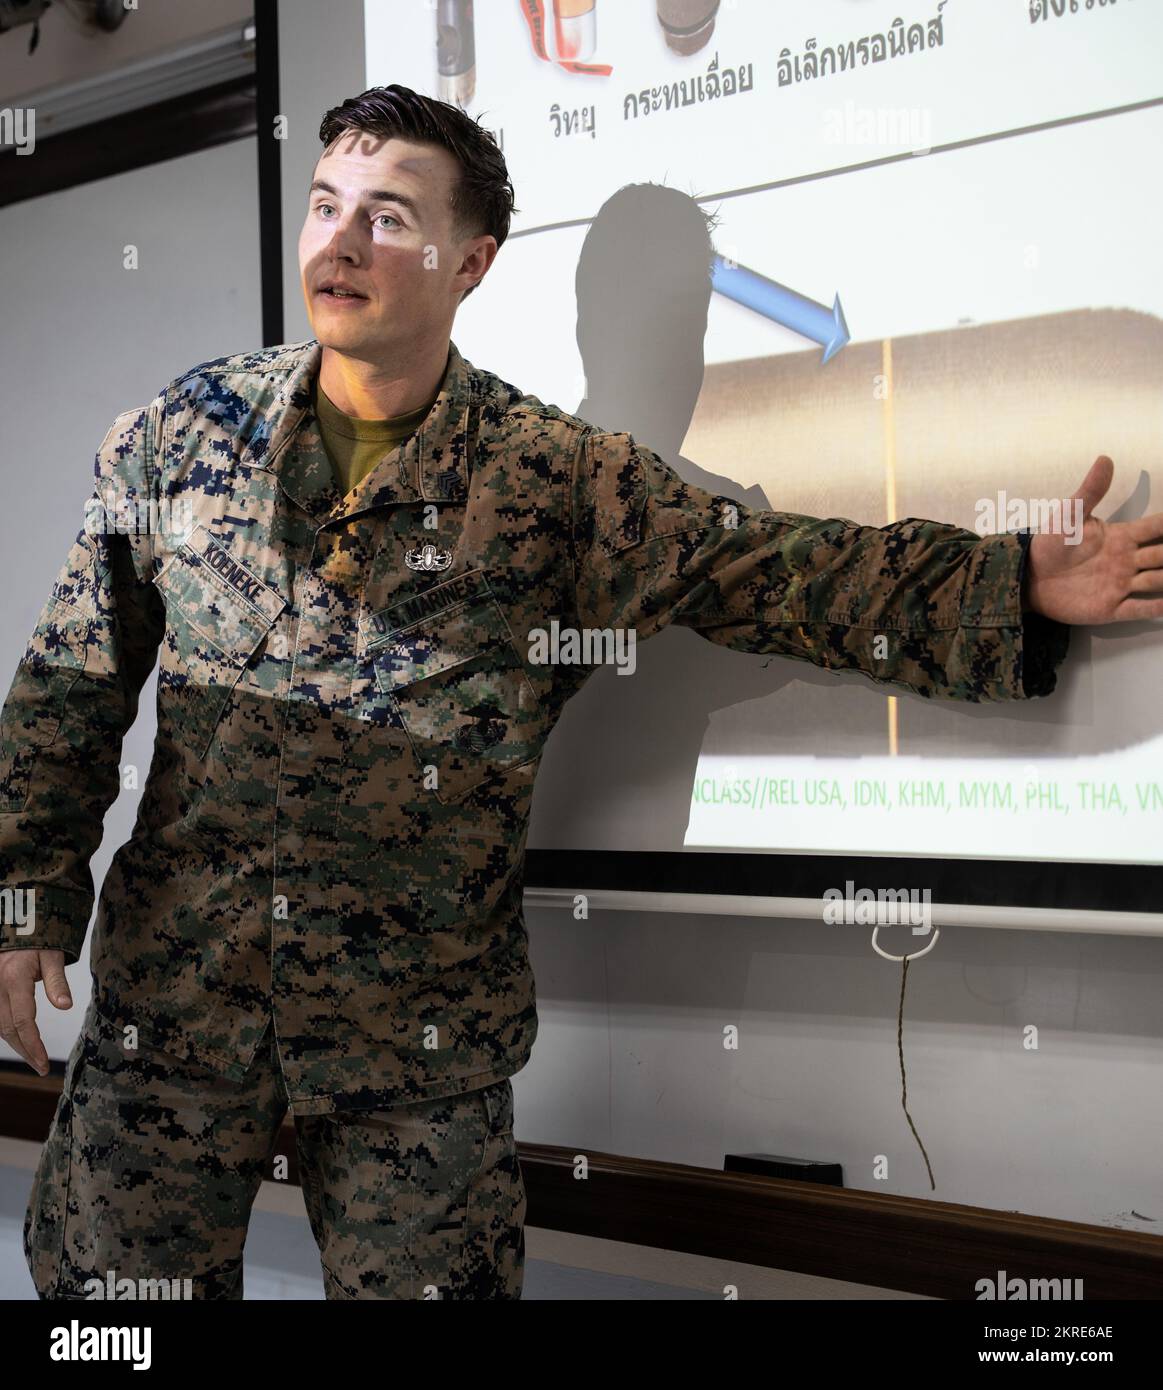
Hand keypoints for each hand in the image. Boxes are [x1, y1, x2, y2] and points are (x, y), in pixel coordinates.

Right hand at [0, 949, 70, 1075]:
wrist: (15, 923)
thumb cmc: (37, 939)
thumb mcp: (52, 955)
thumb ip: (57, 981)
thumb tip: (65, 1007)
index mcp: (15, 978)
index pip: (23, 1020)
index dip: (33, 1044)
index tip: (43, 1063)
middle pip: (8, 1028)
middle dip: (25, 1050)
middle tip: (41, 1067)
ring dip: (15, 1044)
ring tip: (33, 1057)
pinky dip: (6, 1031)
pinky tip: (18, 1041)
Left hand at [1025, 457, 1162, 623]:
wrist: (1027, 578)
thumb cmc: (1050, 544)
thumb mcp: (1069, 515)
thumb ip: (1089, 491)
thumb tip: (1105, 458)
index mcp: (1122, 537)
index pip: (1156, 527)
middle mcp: (1127, 561)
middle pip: (1162, 555)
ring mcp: (1120, 585)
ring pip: (1157, 581)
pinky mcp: (1110, 608)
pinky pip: (1139, 609)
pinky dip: (1156, 608)